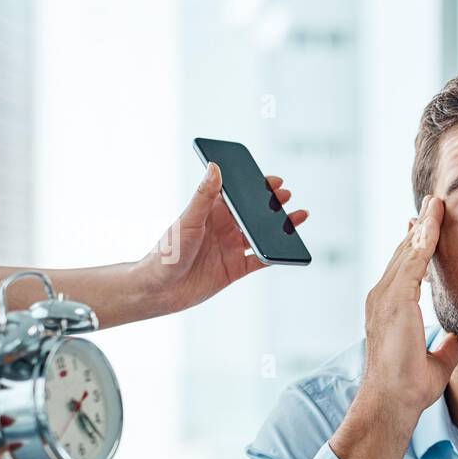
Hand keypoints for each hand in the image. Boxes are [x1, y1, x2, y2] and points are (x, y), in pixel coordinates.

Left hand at [135, 163, 308, 314]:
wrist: (160, 290)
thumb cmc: (167, 253)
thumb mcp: (188, 220)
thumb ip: (204, 196)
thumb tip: (215, 167)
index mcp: (211, 213)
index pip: (237, 195)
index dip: (255, 187)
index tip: (272, 180)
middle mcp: (223, 229)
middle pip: (252, 214)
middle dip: (271, 205)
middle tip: (287, 196)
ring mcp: (231, 249)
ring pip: (261, 235)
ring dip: (278, 227)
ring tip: (297, 217)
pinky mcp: (235, 269)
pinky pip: (261, 260)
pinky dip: (275, 255)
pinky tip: (287, 248)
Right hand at [330, 196, 457, 458]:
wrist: (391, 403)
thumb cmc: (409, 387)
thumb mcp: (440, 361)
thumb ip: (453, 345)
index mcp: (391, 308)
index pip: (407, 266)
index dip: (419, 244)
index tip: (429, 224)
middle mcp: (383, 297)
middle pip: (404, 252)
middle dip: (420, 227)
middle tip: (435, 202)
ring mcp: (384, 299)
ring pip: (406, 252)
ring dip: (423, 226)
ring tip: (436, 203)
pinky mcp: (392, 303)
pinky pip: (409, 264)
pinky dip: (421, 241)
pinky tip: (432, 224)